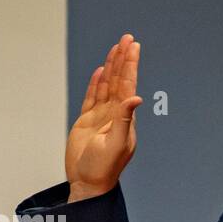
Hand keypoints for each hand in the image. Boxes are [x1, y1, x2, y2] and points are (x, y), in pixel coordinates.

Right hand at [65, 33, 141, 201]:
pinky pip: (92, 98)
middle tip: (127, 38)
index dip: (130, 65)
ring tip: (116, 48)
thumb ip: (125, 120)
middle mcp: (114, 114)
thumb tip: (136, 98)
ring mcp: (100, 117)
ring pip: (106, 86)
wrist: (86, 183)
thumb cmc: (103, 168)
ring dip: (111, 67)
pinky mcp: (86, 122)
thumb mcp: (117, 144)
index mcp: (124, 117)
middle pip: (119, 80)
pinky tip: (99, 71)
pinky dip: (96, 83)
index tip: (133, 47)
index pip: (128, 85)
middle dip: (123, 59)